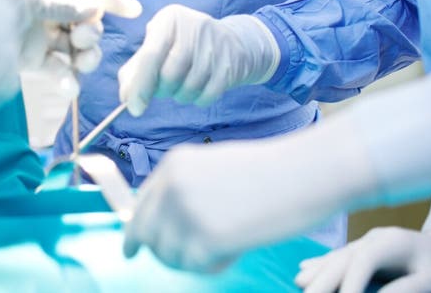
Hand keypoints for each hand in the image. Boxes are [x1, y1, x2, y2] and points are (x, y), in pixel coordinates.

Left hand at [0, 0, 108, 93]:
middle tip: (84, 38)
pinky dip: (66, 79)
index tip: (133, 11)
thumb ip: (65, 6)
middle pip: (86, 23)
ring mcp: (44, 35)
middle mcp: (51, 10)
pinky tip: (69, 87)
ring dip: (85, 57)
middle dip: (92, 32)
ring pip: (76, 48)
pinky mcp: (34, 59)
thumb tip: (96, 10)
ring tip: (82, 63)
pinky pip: (58, 69)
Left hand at [118, 4, 279, 116]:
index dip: (139, 85)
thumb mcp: (159, 44)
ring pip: (187, 87)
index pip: (150, 55)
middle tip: (163, 88)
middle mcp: (193, 28)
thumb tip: (125, 97)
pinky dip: (198, 99)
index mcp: (170, 19)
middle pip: (168, 75)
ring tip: (182, 84)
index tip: (133, 107)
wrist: (233, 43)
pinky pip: (206, 95)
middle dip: (161, 90)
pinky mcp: (230, 65)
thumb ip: (137, 68)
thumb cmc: (185, 44)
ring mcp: (214, 46)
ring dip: (180, 95)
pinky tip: (198, 88)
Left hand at [123, 120, 371, 271]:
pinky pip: (194, 266)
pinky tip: (235, 248)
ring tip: (224, 244)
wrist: (299, 174)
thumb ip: (184, 189)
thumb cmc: (267, 172)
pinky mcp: (204, 237)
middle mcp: (172, 184)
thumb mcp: (213, 168)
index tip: (131, 249)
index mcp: (174, 163)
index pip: (141, 203)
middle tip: (179, 259)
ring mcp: (185, 211)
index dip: (135, 230)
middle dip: (158, 250)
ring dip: (190, 259)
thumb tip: (163, 223)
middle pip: (144, 232)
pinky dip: (213, 266)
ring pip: (167, 254)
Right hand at [296, 227, 430, 292]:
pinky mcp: (363, 249)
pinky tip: (304, 271)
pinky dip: (321, 265)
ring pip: (336, 257)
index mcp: (390, 242)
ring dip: (317, 272)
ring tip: (299, 285)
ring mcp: (366, 242)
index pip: (363, 261)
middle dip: (324, 279)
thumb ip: (405, 288)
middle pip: (343, 258)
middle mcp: (373, 239)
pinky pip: (338, 257)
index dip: (350, 282)